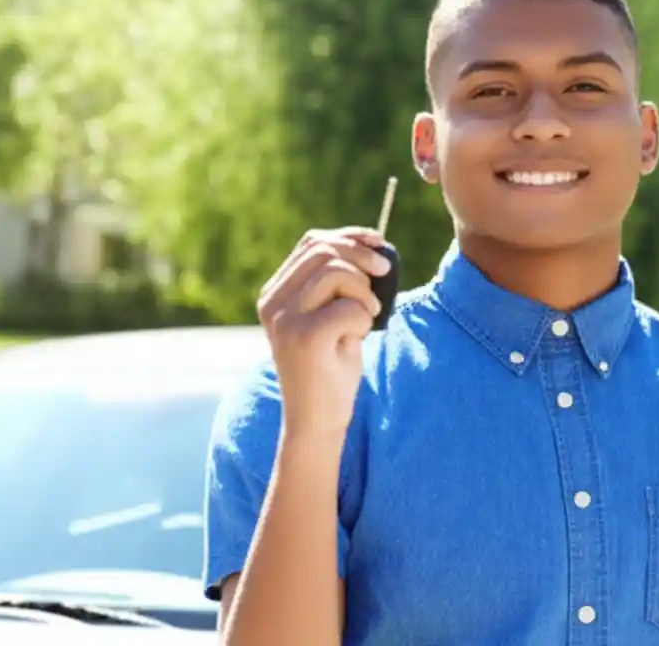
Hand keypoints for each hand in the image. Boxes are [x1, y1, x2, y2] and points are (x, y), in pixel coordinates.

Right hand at [257, 227, 390, 438]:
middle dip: (363, 257)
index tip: (379, 242)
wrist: (317, 422)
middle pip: (323, 250)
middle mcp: (272, 303)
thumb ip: (337, 284)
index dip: (349, 236)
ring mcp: (284, 319)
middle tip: (387, 274)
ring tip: (368, 317)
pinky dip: (364, 318)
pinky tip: (358, 339)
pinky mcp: (303, 337)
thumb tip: (370, 243)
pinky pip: (350, 307)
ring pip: (336, 272)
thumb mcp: (331, 317)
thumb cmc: (330, 369)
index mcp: (274, 294)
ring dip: (364, 292)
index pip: (311, 243)